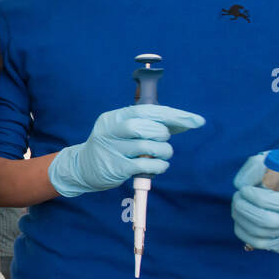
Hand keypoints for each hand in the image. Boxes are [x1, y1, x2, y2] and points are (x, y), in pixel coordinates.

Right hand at [48, 105, 204, 196]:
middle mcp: (110, 131)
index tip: (196, 120)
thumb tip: (184, 121)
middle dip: (163, 134)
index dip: (174, 114)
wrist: (82, 168)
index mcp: (113, 117)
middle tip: (163, 139)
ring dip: (164, 151)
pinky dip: (160, 166)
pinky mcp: (117, 168)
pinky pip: (147, 166)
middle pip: (145, 126)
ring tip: (162, 154)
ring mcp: (112, 150)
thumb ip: (147, 123)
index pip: (146, 110)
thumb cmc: (112, 146)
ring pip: (149, 147)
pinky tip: (158, 166)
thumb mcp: (121, 129)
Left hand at [231, 154, 278, 251]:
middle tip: (237, 197)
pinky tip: (242, 217)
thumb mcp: (278, 166)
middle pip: (266, 222)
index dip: (253, 196)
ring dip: (240, 218)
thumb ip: (258, 167)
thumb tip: (240, 183)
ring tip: (239, 205)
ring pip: (258, 235)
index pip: (273, 202)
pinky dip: (242, 230)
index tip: (244, 189)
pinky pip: (256, 243)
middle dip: (244, 208)